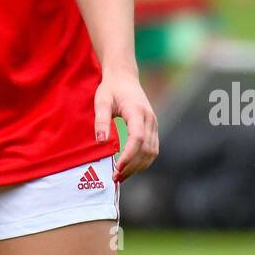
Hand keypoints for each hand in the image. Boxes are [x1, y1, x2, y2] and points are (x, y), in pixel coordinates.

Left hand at [93, 67, 158, 182]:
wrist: (124, 77)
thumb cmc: (111, 88)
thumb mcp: (101, 100)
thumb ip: (101, 120)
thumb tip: (101, 141)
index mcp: (137, 111)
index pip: (137, 138)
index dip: (129, 155)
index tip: (117, 168)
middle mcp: (150, 119)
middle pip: (146, 149)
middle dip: (132, 166)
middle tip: (115, 177)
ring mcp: (154, 124)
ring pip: (152, 152)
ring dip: (138, 167)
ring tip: (121, 176)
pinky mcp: (153, 128)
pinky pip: (152, 149)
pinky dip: (143, 161)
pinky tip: (129, 167)